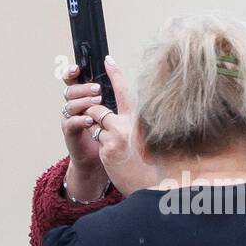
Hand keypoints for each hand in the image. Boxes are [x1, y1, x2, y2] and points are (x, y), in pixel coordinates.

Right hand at [60, 63, 110, 198]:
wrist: (99, 157)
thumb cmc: (106, 130)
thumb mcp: (111, 109)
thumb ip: (112, 93)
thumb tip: (120, 75)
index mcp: (81, 95)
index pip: (73, 78)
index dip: (72, 71)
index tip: (78, 67)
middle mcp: (73, 104)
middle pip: (70, 89)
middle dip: (83, 87)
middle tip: (98, 90)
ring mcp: (69, 117)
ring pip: (69, 104)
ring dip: (83, 101)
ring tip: (97, 102)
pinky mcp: (69, 132)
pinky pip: (71, 122)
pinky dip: (80, 119)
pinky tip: (89, 120)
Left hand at [83, 56, 157, 195]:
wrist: (150, 186)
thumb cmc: (149, 160)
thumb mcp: (144, 135)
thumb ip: (131, 121)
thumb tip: (114, 111)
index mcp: (138, 119)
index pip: (124, 92)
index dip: (115, 74)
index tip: (107, 60)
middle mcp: (126, 125)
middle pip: (98, 108)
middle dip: (95, 113)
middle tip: (105, 124)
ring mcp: (115, 138)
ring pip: (94, 125)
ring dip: (99, 133)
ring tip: (115, 146)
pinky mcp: (106, 150)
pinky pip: (96, 140)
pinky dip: (102, 146)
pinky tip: (114, 157)